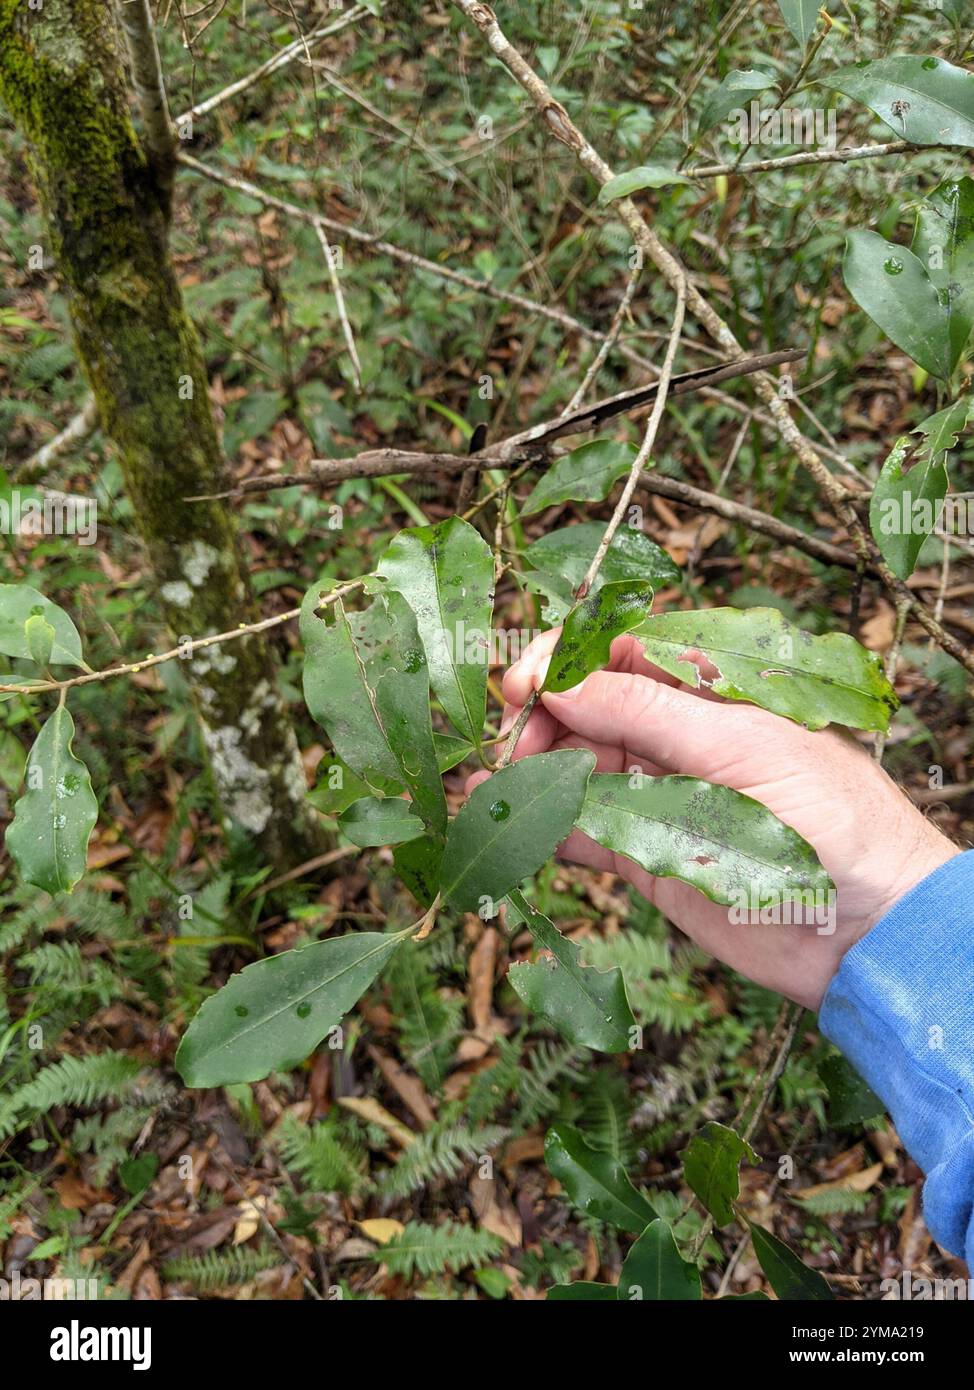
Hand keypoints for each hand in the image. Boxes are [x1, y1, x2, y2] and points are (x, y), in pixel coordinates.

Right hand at [472, 629, 957, 1010]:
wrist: (870, 929)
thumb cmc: (833, 818)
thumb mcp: (741, 749)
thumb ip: (647, 714)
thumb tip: (562, 680)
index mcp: (708, 693)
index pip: (620, 655)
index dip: (566, 661)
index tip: (525, 683)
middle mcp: (676, 739)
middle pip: (585, 711)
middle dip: (541, 720)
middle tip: (514, 747)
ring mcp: (657, 797)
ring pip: (575, 770)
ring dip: (530, 772)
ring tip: (493, 786)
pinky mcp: (646, 857)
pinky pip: (584, 833)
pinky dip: (545, 826)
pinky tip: (510, 823)